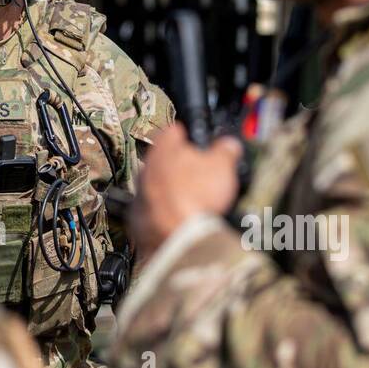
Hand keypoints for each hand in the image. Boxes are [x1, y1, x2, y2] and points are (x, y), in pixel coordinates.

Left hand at [129, 123, 241, 263]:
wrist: (180, 237)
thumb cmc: (198, 196)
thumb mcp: (222, 165)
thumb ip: (225, 149)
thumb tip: (229, 145)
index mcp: (164, 148)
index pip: (171, 130)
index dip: (184, 134)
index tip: (191, 138)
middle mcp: (146, 168)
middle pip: (162, 160)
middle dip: (177, 165)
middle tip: (197, 174)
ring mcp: (140, 194)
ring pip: (155, 185)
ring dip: (169, 190)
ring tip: (190, 200)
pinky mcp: (138, 220)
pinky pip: (152, 211)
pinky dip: (163, 213)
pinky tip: (179, 219)